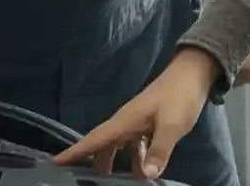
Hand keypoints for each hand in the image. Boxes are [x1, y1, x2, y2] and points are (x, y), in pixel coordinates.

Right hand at [52, 47, 218, 178]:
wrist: (193, 75)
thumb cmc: (180, 97)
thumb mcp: (171, 125)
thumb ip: (159, 150)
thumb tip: (145, 175)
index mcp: (125, 120)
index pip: (95, 138)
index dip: (76, 151)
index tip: (56, 161)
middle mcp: (126, 122)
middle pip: (104, 145)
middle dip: (92, 162)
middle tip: (84, 180)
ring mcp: (137, 122)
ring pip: (119, 147)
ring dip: (114, 163)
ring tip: (112, 182)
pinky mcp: (149, 124)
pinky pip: (135, 145)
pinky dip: (135, 159)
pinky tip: (143, 172)